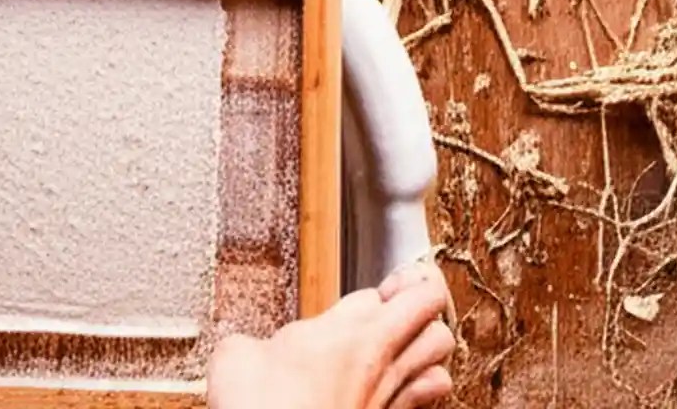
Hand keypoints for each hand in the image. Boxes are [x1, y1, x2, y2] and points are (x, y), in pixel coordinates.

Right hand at [207, 262, 454, 408]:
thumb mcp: (234, 357)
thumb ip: (246, 343)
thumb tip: (244, 349)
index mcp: (343, 330)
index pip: (382, 289)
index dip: (379, 284)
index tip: (379, 286)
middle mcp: (377, 357)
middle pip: (429, 305)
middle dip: (419, 295)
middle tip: (399, 297)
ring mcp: (391, 392)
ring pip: (442, 346)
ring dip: (430, 337)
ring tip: (407, 336)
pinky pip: (434, 392)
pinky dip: (429, 381)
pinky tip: (408, 381)